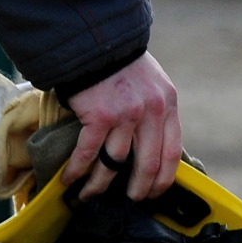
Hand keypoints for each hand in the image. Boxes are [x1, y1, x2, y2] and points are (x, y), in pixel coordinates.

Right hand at [59, 52, 181, 200]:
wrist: (96, 41)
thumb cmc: (120, 64)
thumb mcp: (152, 84)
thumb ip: (155, 112)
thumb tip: (148, 145)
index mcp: (168, 105)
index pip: (172, 152)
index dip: (163, 178)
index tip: (154, 191)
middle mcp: (151, 112)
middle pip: (147, 164)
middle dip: (137, 189)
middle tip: (129, 200)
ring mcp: (125, 115)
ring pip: (114, 163)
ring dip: (100, 185)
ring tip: (89, 195)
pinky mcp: (99, 116)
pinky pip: (88, 152)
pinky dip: (77, 170)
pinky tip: (69, 179)